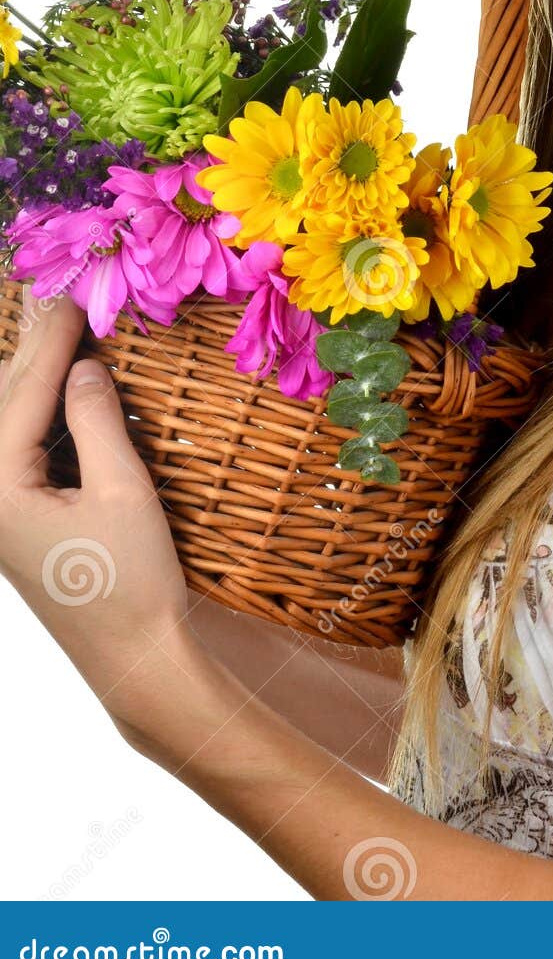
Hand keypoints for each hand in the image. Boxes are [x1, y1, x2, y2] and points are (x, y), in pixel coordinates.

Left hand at [0, 285, 199, 733]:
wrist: (133, 659)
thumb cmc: (131, 583)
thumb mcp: (123, 492)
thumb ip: (97, 422)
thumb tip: (86, 368)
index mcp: (1, 491)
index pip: (24, 397)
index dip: (53, 343)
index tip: (74, 299)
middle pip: (6, 407)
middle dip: (35, 351)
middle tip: (63, 299)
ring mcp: (1, 516)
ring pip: (13, 428)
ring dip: (37, 379)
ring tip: (60, 330)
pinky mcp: (21, 525)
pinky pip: (25, 451)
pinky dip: (43, 413)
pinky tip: (62, 390)